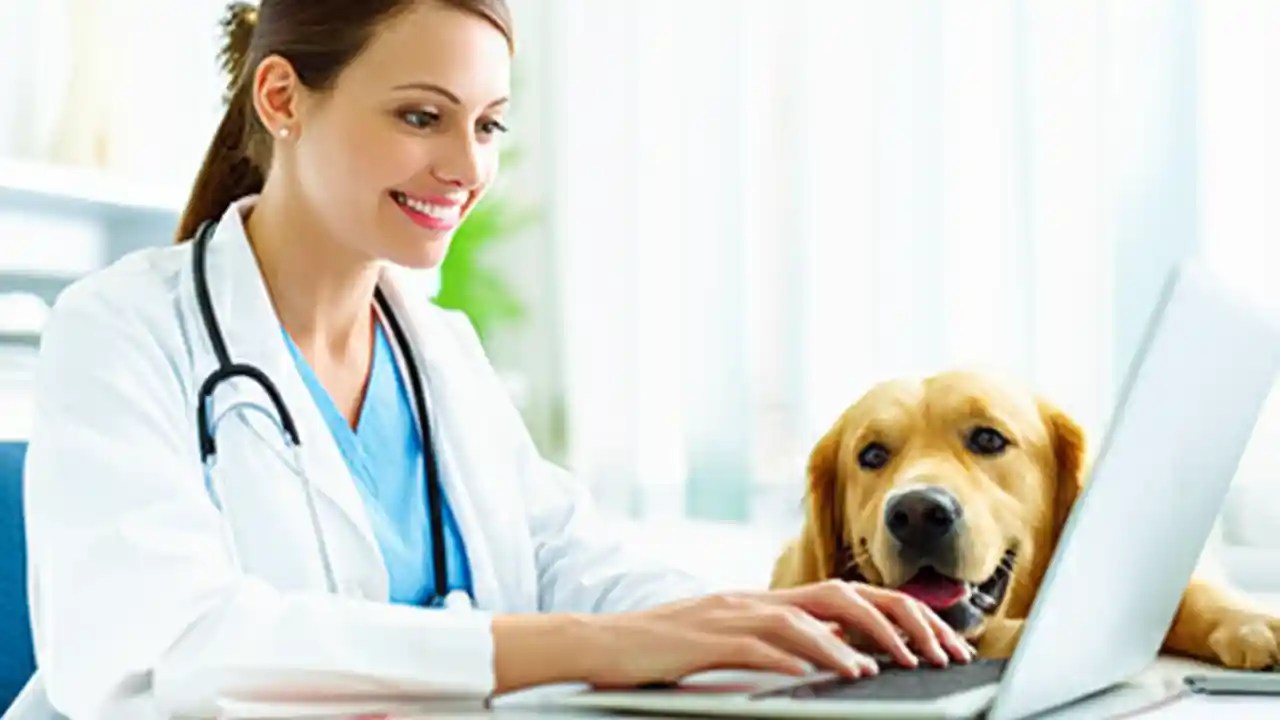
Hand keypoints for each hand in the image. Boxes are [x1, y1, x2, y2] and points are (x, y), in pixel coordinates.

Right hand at [580, 580, 973, 688]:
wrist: (600, 645)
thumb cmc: (664, 653)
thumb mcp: (729, 646)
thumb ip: (777, 647)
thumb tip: (835, 660)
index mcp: (767, 602)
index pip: (847, 596)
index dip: (899, 615)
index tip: (939, 642)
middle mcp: (758, 600)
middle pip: (845, 595)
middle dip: (901, 620)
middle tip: (942, 650)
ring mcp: (735, 615)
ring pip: (815, 614)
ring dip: (865, 637)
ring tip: (904, 661)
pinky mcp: (712, 637)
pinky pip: (770, 642)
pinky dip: (811, 654)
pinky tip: (842, 670)